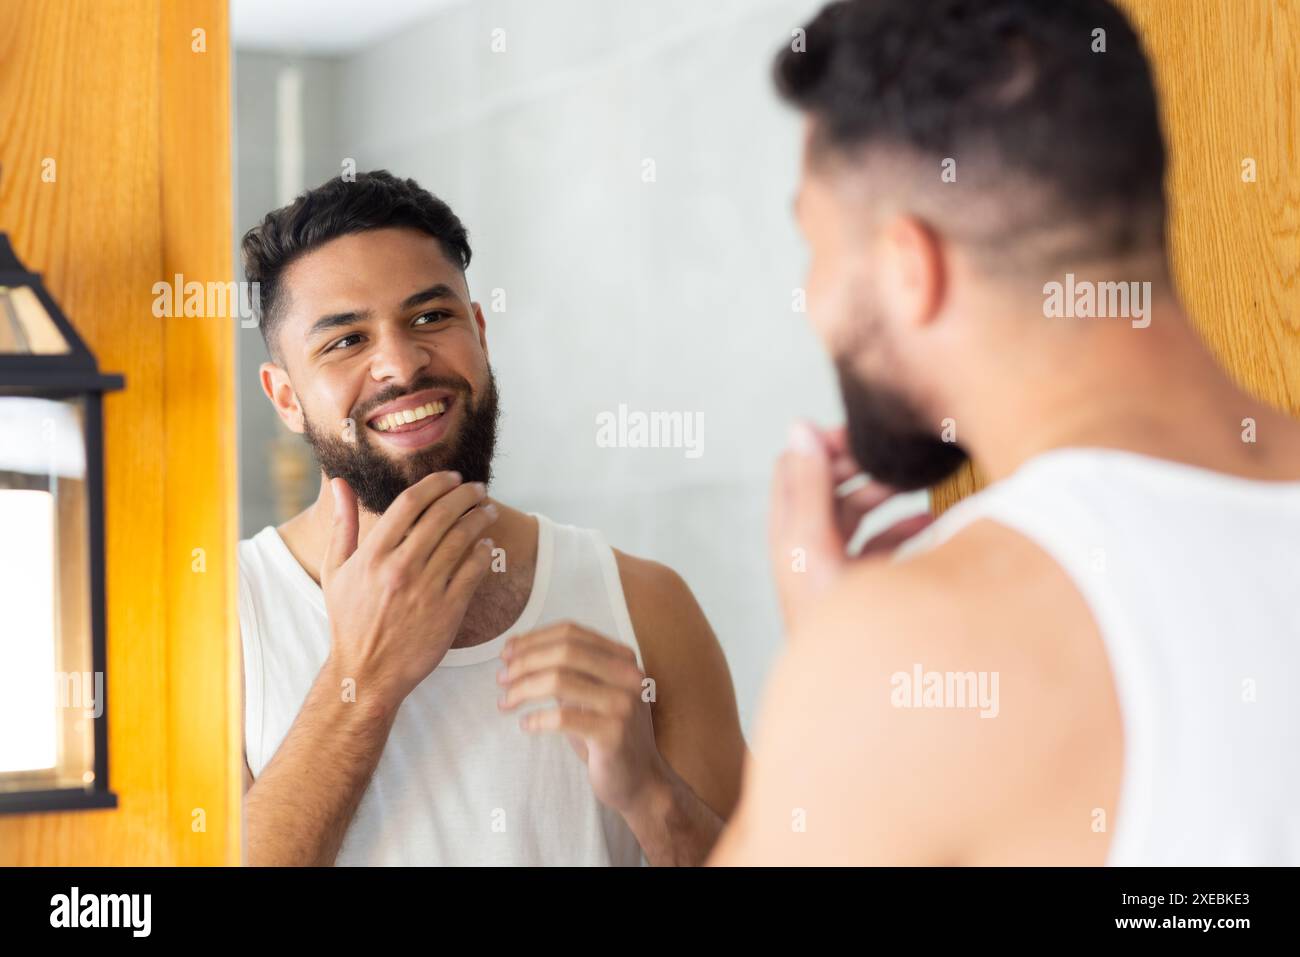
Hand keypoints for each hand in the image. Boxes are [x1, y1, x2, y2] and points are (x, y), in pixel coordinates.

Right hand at [322, 471, 498, 710]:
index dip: (436, 483)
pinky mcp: (448, 610)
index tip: (452, 477)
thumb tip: (341, 484)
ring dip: (480, 519)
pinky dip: (484, 552)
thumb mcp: (336, 571)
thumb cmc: (350, 620)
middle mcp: (400, 568)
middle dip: (466, 495)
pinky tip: (487, 545)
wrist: (367, 672)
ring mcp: (425, 589)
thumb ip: (342, 525)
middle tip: (478, 489)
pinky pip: (473, 571)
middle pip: (442, 515)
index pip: (410, 502)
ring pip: (463, 539)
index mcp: (372, 555)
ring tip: (488, 511)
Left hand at [498, 622, 665, 813]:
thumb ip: (566, 671)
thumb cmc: (607, 735)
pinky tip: (526, 725)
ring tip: (505, 701)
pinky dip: (537, 719)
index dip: (535, 639)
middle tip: (501, 677)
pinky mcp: (613, 734)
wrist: (641, 781)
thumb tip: (517, 650)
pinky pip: (563, 717)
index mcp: (623, 659)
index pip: (573, 633)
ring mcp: (623, 704)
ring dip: (524, 689)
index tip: (507, 652)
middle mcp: (628, 676)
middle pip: (566, 652)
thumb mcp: (591, 694)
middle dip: (526, 661)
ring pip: (560, 680)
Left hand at [770, 421, 932, 630]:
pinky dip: (902, 527)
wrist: (854, 691)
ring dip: (883, 492)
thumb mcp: (815, 548)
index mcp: (788, 534)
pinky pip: (880, 544)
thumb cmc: (831, 624)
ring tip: (914, 482)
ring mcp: (837, 568)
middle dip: (859, 465)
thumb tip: (800, 427)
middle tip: (894, 454)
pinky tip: (930, 521)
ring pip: (856, 512)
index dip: (822, 444)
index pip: (793, 467)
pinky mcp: (863, 587)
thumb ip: (810, 489)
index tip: (860, 435)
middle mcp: (807, 548)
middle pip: (827, 486)